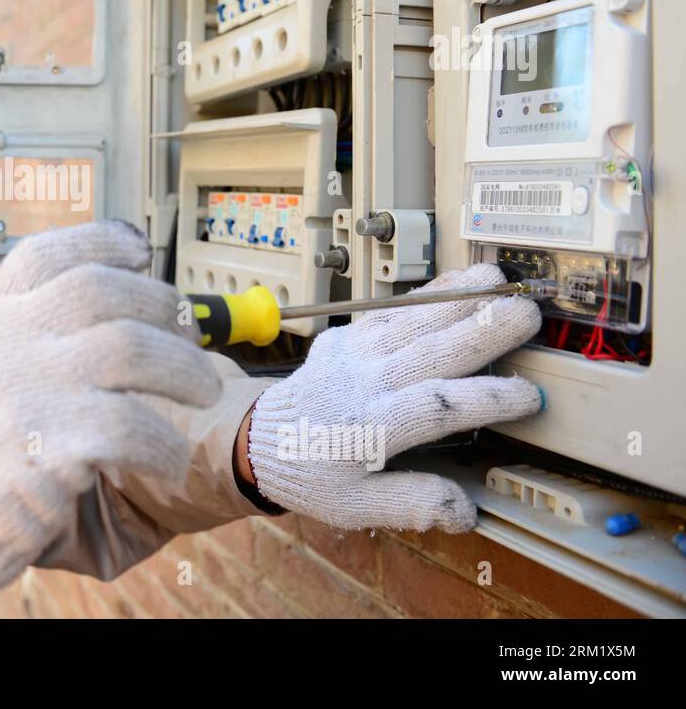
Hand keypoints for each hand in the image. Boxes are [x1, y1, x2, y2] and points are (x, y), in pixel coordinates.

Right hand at [0, 220, 221, 607]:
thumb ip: (30, 332)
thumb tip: (115, 298)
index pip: (45, 254)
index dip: (99, 241)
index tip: (140, 251)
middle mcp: (4, 342)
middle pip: (101, 288)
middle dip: (161, 307)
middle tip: (191, 338)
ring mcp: (24, 389)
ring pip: (131, 347)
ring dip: (183, 369)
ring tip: (206, 392)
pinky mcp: (45, 446)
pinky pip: (132, 427)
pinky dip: (164, 444)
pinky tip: (170, 460)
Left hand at [246, 264, 542, 532]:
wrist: (263, 439)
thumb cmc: (313, 474)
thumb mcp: (356, 506)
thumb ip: (411, 503)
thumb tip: (465, 512)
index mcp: (367, 429)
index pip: (435, 408)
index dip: (485, 400)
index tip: (528, 396)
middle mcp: (361, 383)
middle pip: (430, 351)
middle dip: (481, 330)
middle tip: (528, 315)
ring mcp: (352, 353)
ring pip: (411, 319)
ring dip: (456, 296)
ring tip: (498, 278)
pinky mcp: (346, 336)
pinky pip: (390, 309)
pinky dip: (426, 292)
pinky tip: (459, 280)